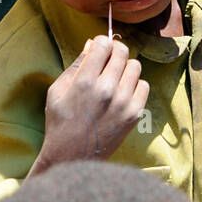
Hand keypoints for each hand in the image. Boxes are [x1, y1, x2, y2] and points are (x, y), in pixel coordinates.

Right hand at [31, 37, 148, 173]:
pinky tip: (121, 94)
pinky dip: (134, 86)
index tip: (98, 48)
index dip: (101, 42)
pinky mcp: (134, 114)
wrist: (72, 158)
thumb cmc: (60, 124)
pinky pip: (144, 85)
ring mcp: (123, 103)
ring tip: (114, 79)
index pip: (103, 45)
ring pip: (135, 66)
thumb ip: (76, 65)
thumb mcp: (57, 92)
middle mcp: (106, 90)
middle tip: (107, 61)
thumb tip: (92, 43)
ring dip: (125, 69)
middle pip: (122, 52)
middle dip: (114, 52)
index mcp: (85, 82)